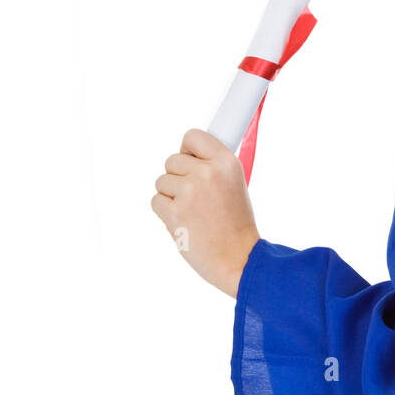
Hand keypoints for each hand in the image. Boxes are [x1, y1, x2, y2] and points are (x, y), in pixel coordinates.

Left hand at [152, 128, 260, 298]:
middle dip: (178, 176)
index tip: (191, 161)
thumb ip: (213, 167)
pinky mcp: (174, 212)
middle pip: (172, 160)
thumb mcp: (236, 183)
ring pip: (161, 181)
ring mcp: (190, 192)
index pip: (193, 136)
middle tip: (194, 195)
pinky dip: (165, 212)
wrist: (238, 258)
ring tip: (191, 211)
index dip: (188, 150)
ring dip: (171, 196)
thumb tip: (188, 154)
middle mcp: (208, 173)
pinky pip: (156, 201)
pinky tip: (183, 221)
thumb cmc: (236, 223)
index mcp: (226, 162)